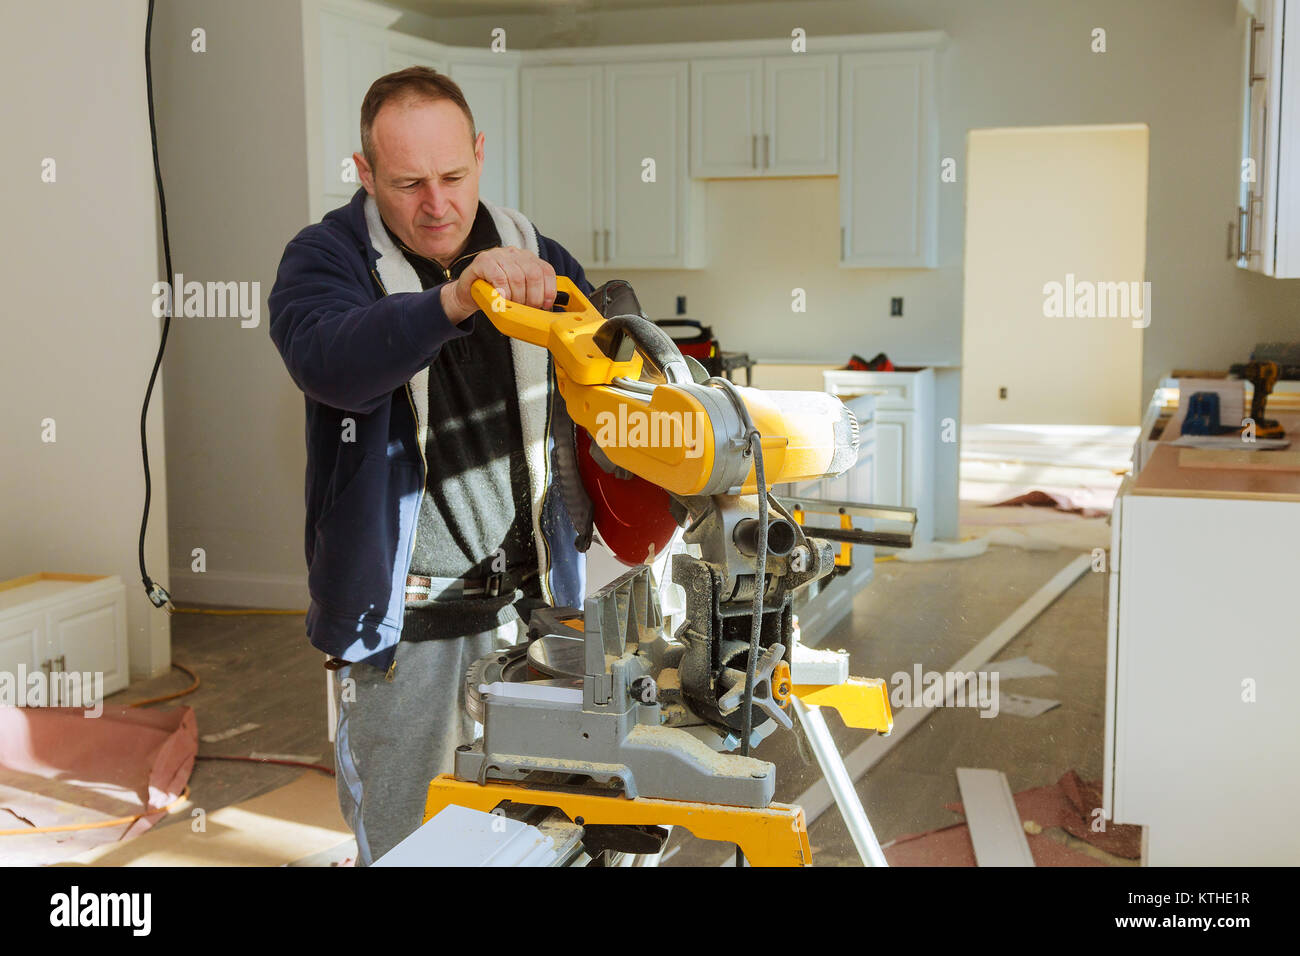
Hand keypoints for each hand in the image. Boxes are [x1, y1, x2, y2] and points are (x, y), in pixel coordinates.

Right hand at [440, 247, 557, 323]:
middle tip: (526, 308)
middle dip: (532, 297)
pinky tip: (501, 298)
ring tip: (512, 305)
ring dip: (517, 297)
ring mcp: (498, 254)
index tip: (545, 305)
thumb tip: (548, 306)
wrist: (469, 293)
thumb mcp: (519, 291)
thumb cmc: (495, 292)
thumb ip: (533, 292)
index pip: (546, 270)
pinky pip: (499, 277)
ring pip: (517, 277)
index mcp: (527, 258)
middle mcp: (515, 253)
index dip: (549, 290)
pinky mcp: (483, 260)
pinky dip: (503, 292)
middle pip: (533, 274)